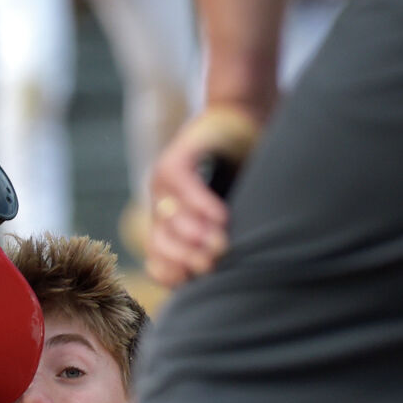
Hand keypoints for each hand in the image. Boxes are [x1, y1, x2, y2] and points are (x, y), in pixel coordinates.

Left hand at [145, 106, 259, 288]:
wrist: (243, 122)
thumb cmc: (244, 175)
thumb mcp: (233, 215)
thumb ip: (223, 240)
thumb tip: (225, 277)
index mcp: (168, 222)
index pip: (158, 256)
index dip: (171, 271)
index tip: (193, 280)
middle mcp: (160, 203)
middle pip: (160, 239)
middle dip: (186, 254)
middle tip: (213, 262)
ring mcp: (163, 180)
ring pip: (168, 214)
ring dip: (194, 231)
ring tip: (221, 242)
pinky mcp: (176, 156)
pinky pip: (182, 182)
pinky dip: (200, 202)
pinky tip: (221, 216)